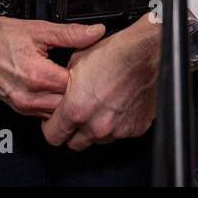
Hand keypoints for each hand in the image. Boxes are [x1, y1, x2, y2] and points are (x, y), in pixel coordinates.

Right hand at [0, 0, 105, 118]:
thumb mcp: (39, 30)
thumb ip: (71, 34)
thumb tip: (96, 32)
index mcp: (37, 77)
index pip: (77, 87)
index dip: (90, 76)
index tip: (95, 65)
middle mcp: (29, 97)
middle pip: (69, 106)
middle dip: (81, 92)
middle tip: (90, 75)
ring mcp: (22, 106)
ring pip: (57, 113)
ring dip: (67, 101)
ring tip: (75, 82)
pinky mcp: (17, 108)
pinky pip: (44, 113)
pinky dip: (54, 103)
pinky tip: (58, 88)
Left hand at [42, 14, 160, 150]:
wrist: (145, 53)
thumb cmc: (115, 54)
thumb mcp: (76, 61)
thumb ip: (65, 85)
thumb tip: (62, 91)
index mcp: (77, 109)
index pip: (53, 136)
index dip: (52, 128)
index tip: (55, 122)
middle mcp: (96, 125)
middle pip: (75, 144)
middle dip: (73, 132)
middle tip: (78, 115)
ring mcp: (117, 130)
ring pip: (99, 139)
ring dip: (96, 128)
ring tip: (102, 106)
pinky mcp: (135, 129)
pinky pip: (120, 133)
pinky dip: (118, 124)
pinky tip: (119, 105)